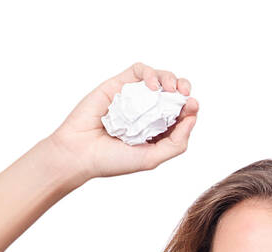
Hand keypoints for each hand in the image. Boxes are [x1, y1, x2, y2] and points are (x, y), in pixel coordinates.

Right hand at [45, 62, 197, 182]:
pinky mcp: (118, 85)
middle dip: (183, 89)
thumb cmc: (112, 160)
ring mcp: (132, 97)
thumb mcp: (151, 158)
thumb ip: (176, 142)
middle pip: (172, 93)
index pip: (180, 114)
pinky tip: (151, 86)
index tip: (192, 106)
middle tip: (184, 93)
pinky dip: (150, 73)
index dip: (189, 107)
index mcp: (155, 130)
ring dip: (170, 78)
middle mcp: (146, 112)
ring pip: (158, 78)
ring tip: (171, 88)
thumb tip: (192, 118)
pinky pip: (139, 71)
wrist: (79, 153)